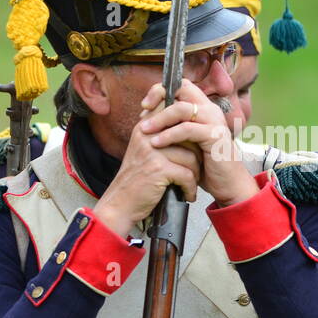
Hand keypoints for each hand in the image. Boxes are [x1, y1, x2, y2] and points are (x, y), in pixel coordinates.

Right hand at [94, 88, 202, 236]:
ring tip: (191, 184)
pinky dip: (190, 188)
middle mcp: (147, 135)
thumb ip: (161, 137)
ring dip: (195, 174)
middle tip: (197, 169)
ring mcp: (152, 151)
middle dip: (197, 155)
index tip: (196, 144)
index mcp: (145, 128)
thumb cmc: (137, 181)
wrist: (120, 205)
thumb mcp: (145, 153)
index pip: (173, 113)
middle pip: (188, 136)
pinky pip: (187, 174)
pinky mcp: (158, 168)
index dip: (189, 127)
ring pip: (191, 156)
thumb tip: (189, 127)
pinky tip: (187, 195)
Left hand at [138, 79, 257, 206]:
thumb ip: (174, 127)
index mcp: (204, 108)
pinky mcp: (215, 135)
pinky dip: (169, 135)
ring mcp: (214, 121)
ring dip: (160, 118)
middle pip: (183, 88)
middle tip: (143, 110)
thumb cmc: (207, 165)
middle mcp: (210, 110)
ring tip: (144, 129)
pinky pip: (187, 129)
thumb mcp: (187, 142)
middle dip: (159, 96)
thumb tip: (148, 117)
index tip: (145, 105)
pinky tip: (156, 143)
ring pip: (182, 108)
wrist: (228, 183)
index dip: (162, 90)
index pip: (182, 86)